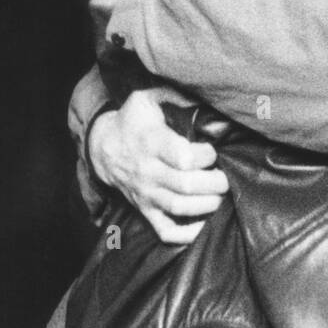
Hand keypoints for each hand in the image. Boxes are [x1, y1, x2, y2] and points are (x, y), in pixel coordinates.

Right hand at [88, 87, 229, 243]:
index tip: (212, 152)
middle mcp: (148, 171)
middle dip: (213, 183)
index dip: (204, 157)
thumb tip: (204, 93)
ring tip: (219, 195)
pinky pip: (166, 231)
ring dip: (207, 205)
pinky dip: (187, 234)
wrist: (103, 148)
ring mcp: (147, 193)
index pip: (183, 158)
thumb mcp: (147, 99)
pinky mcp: (146, 210)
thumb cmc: (133, 121)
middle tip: (224, 178)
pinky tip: (205, 225)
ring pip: (180, 207)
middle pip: (185, 185)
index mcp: (152, 143)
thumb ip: (174, 94)